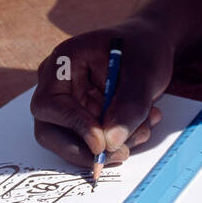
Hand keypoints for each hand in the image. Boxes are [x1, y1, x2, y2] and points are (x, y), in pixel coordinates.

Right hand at [30, 17, 174, 172]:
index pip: (50, 104)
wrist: (151, 47)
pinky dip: (118, 144)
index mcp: (62, 63)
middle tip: (122, 154)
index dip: (73, 125)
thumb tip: (111, 143)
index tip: (102, 142)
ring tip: (145, 128)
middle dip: (87, 149)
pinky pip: (92, 145)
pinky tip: (143, 125)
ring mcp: (68, 106)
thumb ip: (129, 106)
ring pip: (72, 144)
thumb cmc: (143, 49)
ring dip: (110, 147)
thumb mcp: (142, 73)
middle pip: (50, 132)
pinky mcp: (83, 122)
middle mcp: (57, 87)